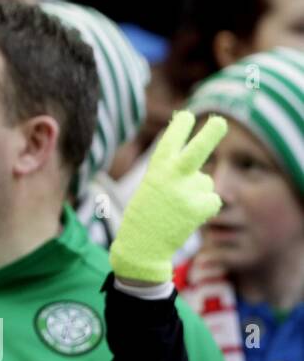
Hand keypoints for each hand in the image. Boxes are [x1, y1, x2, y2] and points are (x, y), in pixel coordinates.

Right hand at [110, 111, 226, 284]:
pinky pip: (212, 200)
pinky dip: (205, 207)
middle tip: (220, 122)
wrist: (141, 244)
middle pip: (196, 151)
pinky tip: (188, 216)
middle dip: (209, 135)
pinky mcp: (197, 208)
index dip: (179, 127)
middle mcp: (171, 177)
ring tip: (178, 208)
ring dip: (198, 193)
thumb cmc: (146, 214)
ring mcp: (185, 192)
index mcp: (156, 169)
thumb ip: (175, 175)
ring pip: (205, 183)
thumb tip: (206, 175)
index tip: (186, 115)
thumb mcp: (152, 186)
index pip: (170, 142)